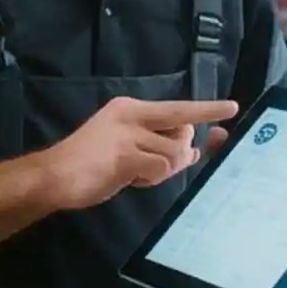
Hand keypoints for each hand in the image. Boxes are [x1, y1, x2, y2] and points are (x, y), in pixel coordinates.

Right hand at [41, 97, 239, 210]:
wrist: (54, 175)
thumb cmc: (90, 164)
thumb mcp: (127, 148)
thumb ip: (158, 146)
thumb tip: (195, 151)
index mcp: (131, 108)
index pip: (177, 108)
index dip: (206, 110)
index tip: (231, 107)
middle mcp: (132, 114)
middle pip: (181, 133)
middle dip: (179, 155)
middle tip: (151, 169)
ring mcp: (129, 133)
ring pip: (174, 154)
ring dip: (160, 172)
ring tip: (133, 174)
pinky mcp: (126, 154)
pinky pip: (160, 169)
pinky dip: (149, 180)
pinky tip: (128, 179)